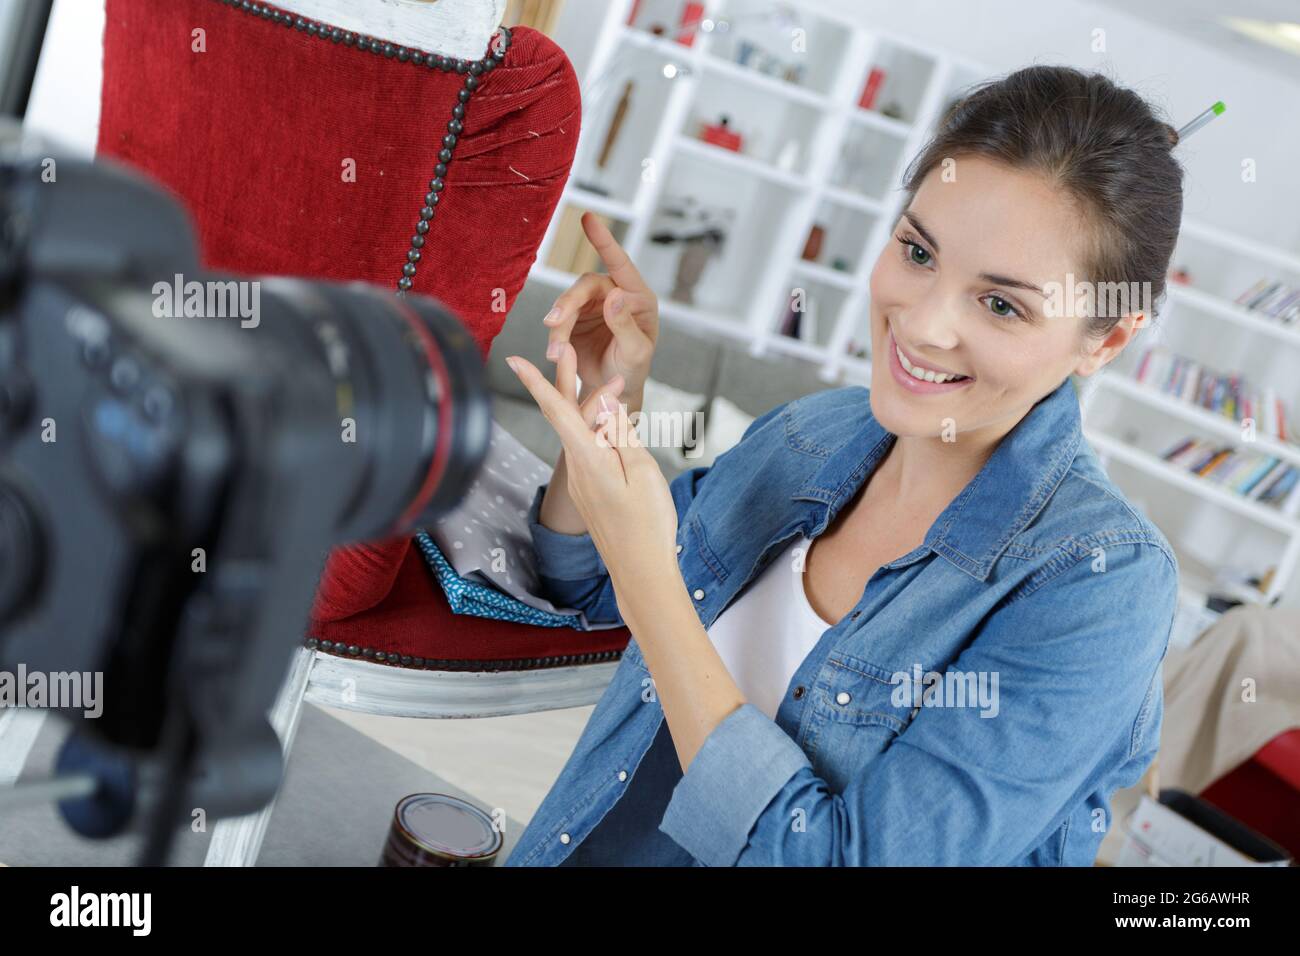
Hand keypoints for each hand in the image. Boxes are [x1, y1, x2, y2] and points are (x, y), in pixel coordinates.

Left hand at [506, 345, 678, 594]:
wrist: (641, 573)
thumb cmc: (648, 526)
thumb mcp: (644, 472)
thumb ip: (623, 435)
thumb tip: (608, 403)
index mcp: (588, 460)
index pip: (556, 412)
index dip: (536, 382)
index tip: (514, 359)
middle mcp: (577, 470)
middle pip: (566, 416)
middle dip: (566, 381)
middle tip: (566, 347)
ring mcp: (581, 483)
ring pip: (582, 434)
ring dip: (596, 410)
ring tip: (620, 390)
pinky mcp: (589, 492)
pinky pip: (590, 453)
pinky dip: (601, 434)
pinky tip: (619, 429)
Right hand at [544, 213, 657, 407]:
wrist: (612, 392)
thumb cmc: (633, 371)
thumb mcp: (636, 352)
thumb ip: (626, 325)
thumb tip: (615, 295)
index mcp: (638, 298)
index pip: (620, 264)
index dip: (604, 240)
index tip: (588, 218)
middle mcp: (615, 296)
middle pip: (585, 286)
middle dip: (567, 303)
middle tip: (553, 322)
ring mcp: (593, 307)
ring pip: (567, 304)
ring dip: (558, 325)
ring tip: (556, 352)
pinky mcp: (573, 321)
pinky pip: (558, 321)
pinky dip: (554, 337)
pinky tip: (556, 355)